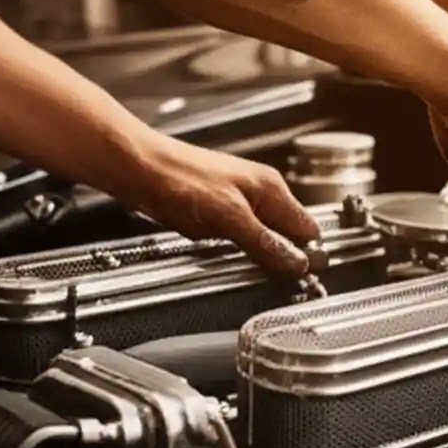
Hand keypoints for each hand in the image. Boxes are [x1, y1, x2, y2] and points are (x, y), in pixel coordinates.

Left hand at [114, 133, 321, 276]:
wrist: (139, 167)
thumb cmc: (178, 180)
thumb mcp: (228, 218)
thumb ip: (264, 242)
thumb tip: (296, 263)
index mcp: (270, 189)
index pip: (308, 229)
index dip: (308, 255)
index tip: (302, 279)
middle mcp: (260, 192)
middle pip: (289, 233)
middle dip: (285, 257)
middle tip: (276, 280)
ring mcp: (240, 199)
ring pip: (266, 235)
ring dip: (263, 254)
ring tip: (253, 269)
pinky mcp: (220, 208)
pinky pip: (244, 233)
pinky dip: (241, 248)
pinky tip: (230, 254)